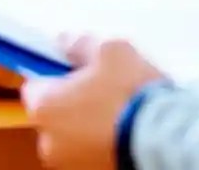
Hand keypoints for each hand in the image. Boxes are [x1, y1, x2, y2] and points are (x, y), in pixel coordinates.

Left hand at [22, 35, 167, 169]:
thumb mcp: (110, 51)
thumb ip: (80, 45)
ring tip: (119, 110)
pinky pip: (92, 151)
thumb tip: (65, 41)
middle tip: (102, 87)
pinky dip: (103, 141)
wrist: (164, 138)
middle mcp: (50, 143)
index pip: (34, 86)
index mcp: (44, 109)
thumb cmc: (131, 94)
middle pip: (54, 114)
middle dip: (73, 101)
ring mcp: (72, 164)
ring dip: (88, 124)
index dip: (54, 74)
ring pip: (74, 136)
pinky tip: (125, 129)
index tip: (74, 68)